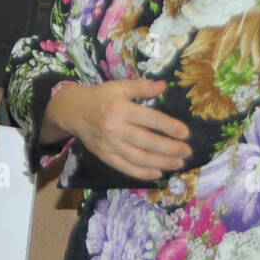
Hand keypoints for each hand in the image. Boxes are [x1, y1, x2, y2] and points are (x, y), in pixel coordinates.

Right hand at [47, 79, 190, 181]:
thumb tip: (164, 85)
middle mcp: (115, 128)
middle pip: (146, 141)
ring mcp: (109, 145)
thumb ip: (141, 87)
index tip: (186, 133)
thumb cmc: (99, 97)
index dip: (169, 127)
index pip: (150, 119)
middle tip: (187, 151)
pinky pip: (125, 167)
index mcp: (120, 108)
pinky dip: (141, 173)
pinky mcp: (104, 156)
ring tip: (178, 163)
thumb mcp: (119, 86)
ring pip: (138, 157)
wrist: (72, 111)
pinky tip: (157, 174)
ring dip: (161, 162)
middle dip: (169, 148)